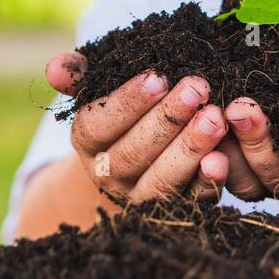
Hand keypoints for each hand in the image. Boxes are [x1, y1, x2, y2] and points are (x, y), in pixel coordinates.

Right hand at [46, 51, 229, 204]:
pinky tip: (223, 159)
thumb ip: (79, 76)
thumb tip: (55, 68)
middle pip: (132, 154)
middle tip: (197, 88)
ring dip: (190, 149)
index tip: (157, 76)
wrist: (134, 159)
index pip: (98, 125)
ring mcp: (141, 198)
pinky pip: (192, 201)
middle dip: (166, 120)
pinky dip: (208, 182)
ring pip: (161, 181)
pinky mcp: (176, 210)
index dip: (127, 103)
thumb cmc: (121, 113)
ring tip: (215, 118)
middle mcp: (109, 176)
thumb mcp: (99, 91)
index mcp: (87, 143)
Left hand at [211, 82, 278, 201]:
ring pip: (242, 175)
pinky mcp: (241, 164)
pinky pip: (218, 167)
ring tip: (218, 107)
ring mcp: (271, 178)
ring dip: (228, 143)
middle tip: (243, 108)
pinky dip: (207, 149)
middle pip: (275, 179)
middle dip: (259, 144)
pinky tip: (194, 117)